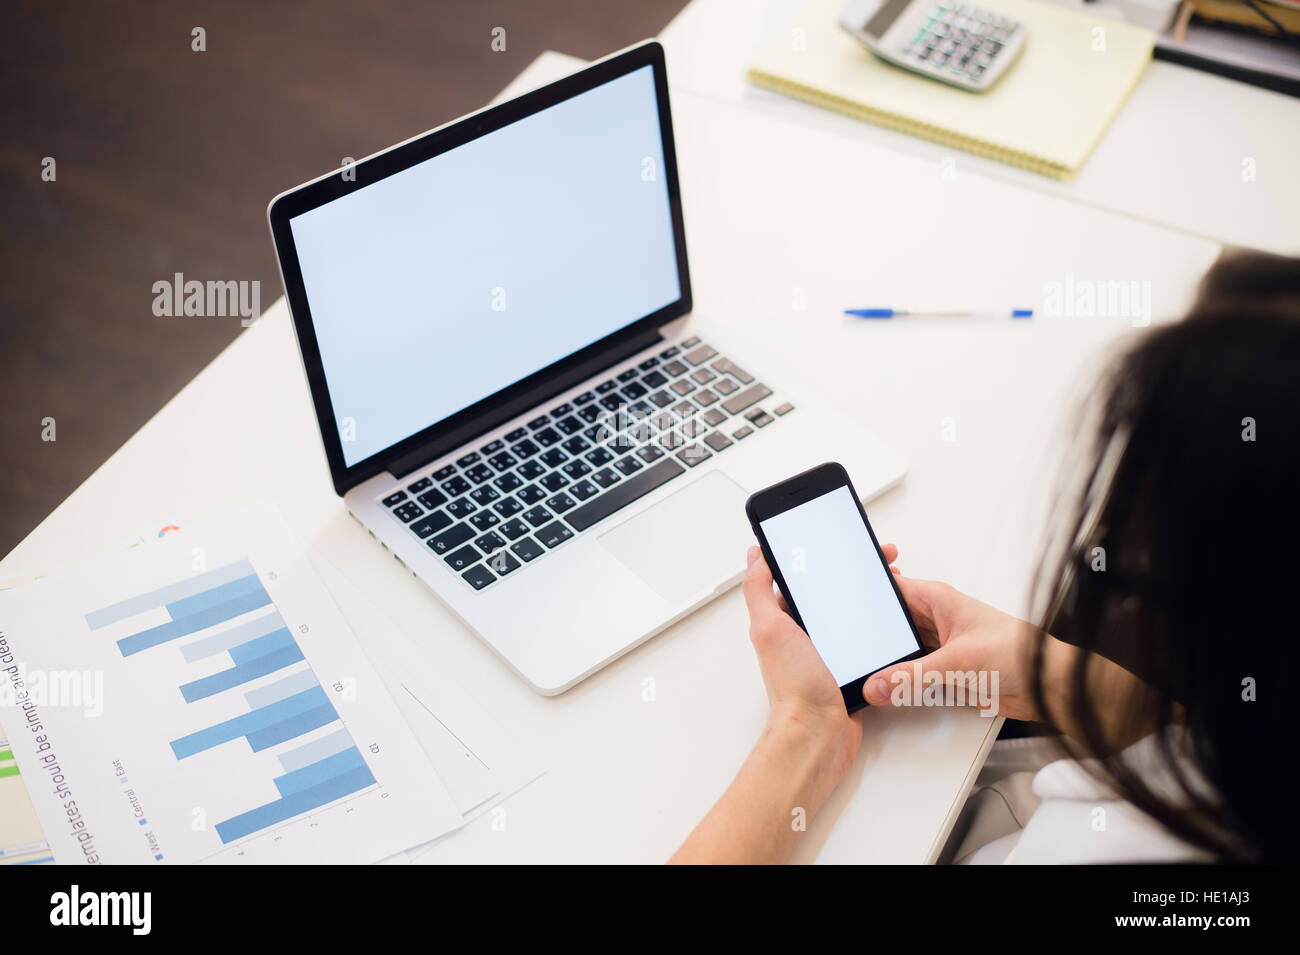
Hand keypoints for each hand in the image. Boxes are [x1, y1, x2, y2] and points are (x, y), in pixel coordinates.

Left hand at [742, 545, 903, 774]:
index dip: (824, 557)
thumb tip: (756, 555)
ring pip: (853, 614)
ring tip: (896, 586)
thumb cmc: (794, 687)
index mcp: (784, 619)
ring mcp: (828, 651)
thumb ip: (758, 590)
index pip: (804, 577)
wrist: (818, 734)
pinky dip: (880, 629)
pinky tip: (895, 620)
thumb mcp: (769, 627)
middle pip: (833, 592)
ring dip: (873, 599)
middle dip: (858, 574)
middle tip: (885, 563)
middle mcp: (804, 634)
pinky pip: (866, 641)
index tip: (847, 544)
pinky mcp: (850, 667)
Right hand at [863, 565, 1040, 721]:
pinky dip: (900, 683)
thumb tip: (878, 684)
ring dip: (887, 663)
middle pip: (889, 624)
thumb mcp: (959, 661)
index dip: (865, 591)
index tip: (840, 602)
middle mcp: (935, 620)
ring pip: (899, 652)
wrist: (1047, 685)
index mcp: (937, 599)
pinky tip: (886, 690)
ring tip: (863, 672)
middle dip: (872, 637)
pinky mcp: (943, 670)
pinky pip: (911, 675)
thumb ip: (914, 676)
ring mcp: (938, 646)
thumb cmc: (1020, 652)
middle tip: (848, 650)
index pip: (890, 587)